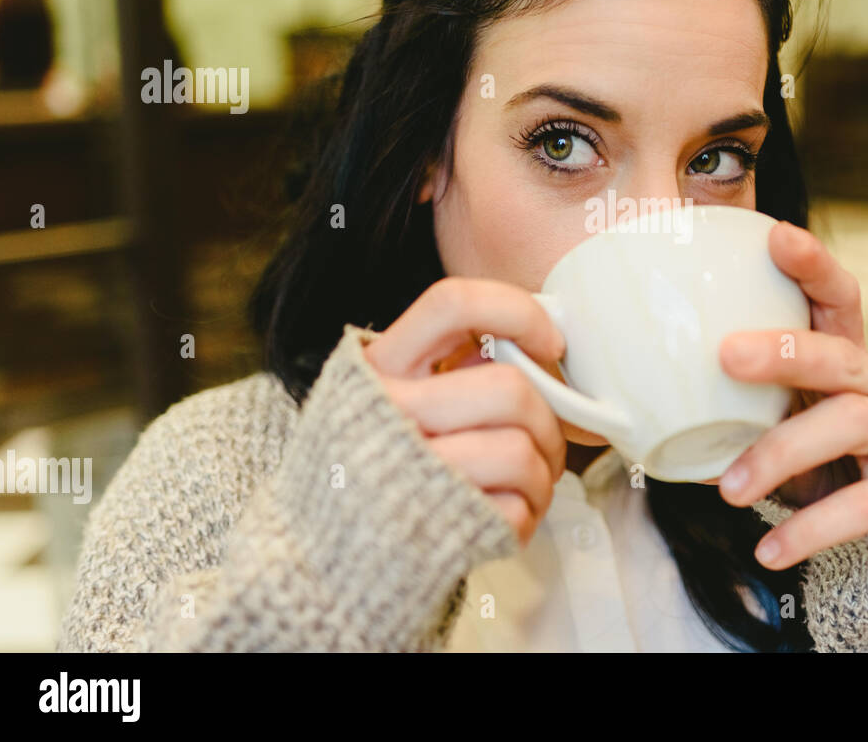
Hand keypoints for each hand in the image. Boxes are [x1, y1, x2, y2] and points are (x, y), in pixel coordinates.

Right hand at [362, 276, 568, 545]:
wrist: (318, 563)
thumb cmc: (373, 469)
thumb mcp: (387, 398)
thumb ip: (444, 365)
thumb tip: (532, 348)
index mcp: (378, 369)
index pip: (452, 303)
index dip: (517, 312)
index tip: (549, 342)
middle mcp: (387, 413)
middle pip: (510, 389)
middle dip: (548, 420)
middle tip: (541, 439)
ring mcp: (411, 473)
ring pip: (521, 451)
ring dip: (542, 473)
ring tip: (522, 484)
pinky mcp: (437, 530)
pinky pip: (517, 510)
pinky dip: (525, 516)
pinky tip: (501, 515)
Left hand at [713, 220, 867, 569]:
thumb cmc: (803, 427)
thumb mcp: (769, 395)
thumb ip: (714, 376)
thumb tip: (600, 360)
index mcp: (842, 344)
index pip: (836, 293)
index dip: (811, 264)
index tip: (776, 235)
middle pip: (840, 354)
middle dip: (787, 350)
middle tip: (726, 357)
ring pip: (851, 425)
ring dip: (784, 452)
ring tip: (729, 488)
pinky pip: (867, 506)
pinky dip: (816, 528)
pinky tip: (769, 549)